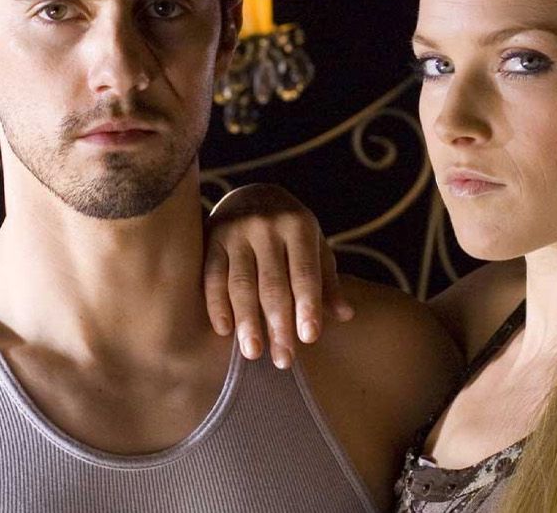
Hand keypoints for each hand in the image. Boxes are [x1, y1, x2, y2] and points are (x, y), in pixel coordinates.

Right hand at [203, 184, 354, 367]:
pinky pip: (212, 277)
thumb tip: (345, 315)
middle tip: (283, 361)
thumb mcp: (314, 246)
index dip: (307, 306)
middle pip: (272, 284)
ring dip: (247, 322)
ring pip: (241, 284)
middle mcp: (266, 225)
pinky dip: (217, 305)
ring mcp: (235, 231)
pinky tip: (225, 331)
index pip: (304, 273)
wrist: (250, 196)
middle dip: (278, 325)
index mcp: (298, 225)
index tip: (309, 339)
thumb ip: (327, 281)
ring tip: (253, 353)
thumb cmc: (290, 232)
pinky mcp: (211, 239)